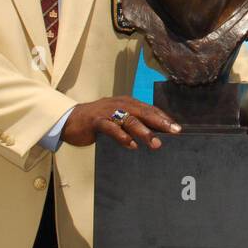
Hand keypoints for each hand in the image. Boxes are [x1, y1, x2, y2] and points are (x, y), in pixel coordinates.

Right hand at [61, 96, 180, 149]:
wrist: (70, 119)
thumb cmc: (98, 121)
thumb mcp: (118, 119)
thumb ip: (134, 124)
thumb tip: (155, 135)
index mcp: (127, 103)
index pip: (150, 109)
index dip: (164, 118)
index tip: (177, 128)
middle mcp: (120, 104)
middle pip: (143, 112)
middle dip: (160, 122)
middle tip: (174, 132)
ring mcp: (108, 112)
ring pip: (129, 120)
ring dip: (144, 132)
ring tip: (155, 143)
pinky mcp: (96, 121)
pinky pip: (111, 128)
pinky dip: (121, 136)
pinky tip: (131, 145)